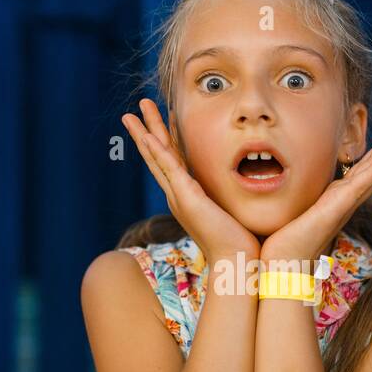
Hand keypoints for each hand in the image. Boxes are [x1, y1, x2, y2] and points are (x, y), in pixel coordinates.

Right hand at [122, 99, 260, 261]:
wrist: (236, 261)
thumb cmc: (239, 241)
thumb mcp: (231, 211)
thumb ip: (228, 198)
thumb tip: (241, 188)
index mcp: (187, 196)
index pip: (172, 161)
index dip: (164, 140)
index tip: (161, 119)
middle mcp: (177, 195)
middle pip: (156, 157)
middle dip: (145, 132)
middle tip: (133, 111)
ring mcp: (179, 196)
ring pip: (157, 158)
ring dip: (145, 134)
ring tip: (131, 114)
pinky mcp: (187, 198)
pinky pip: (169, 169)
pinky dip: (157, 152)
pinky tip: (147, 136)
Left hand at [260, 120, 371, 263]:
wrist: (281, 265)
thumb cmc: (283, 243)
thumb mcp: (295, 212)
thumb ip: (301, 201)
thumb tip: (290, 192)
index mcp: (336, 200)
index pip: (362, 172)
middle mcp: (344, 202)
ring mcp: (343, 205)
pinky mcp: (335, 210)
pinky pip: (359, 186)